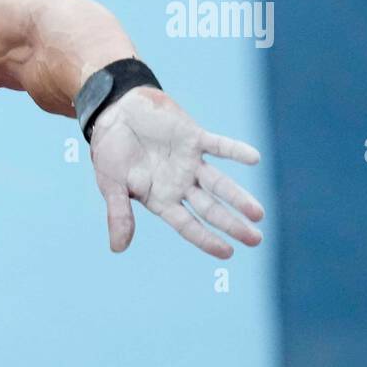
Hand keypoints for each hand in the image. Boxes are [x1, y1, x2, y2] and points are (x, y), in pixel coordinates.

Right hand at [89, 87, 263, 258]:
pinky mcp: (194, 138)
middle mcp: (180, 184)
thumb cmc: (109, 153)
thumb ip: (118, 214)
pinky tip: (254, 159)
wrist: (114, 114)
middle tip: (255, 239)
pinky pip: (219, 146)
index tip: (228, 252)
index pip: (187, 224)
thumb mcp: (110, 185)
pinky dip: (235, 151)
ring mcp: (189, 162)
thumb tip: (118, 249)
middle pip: (210, 208)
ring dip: (238, 197)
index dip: (206, 239)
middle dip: (232, 224)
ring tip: (257, 213)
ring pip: (219, 183)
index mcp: (161, 199)